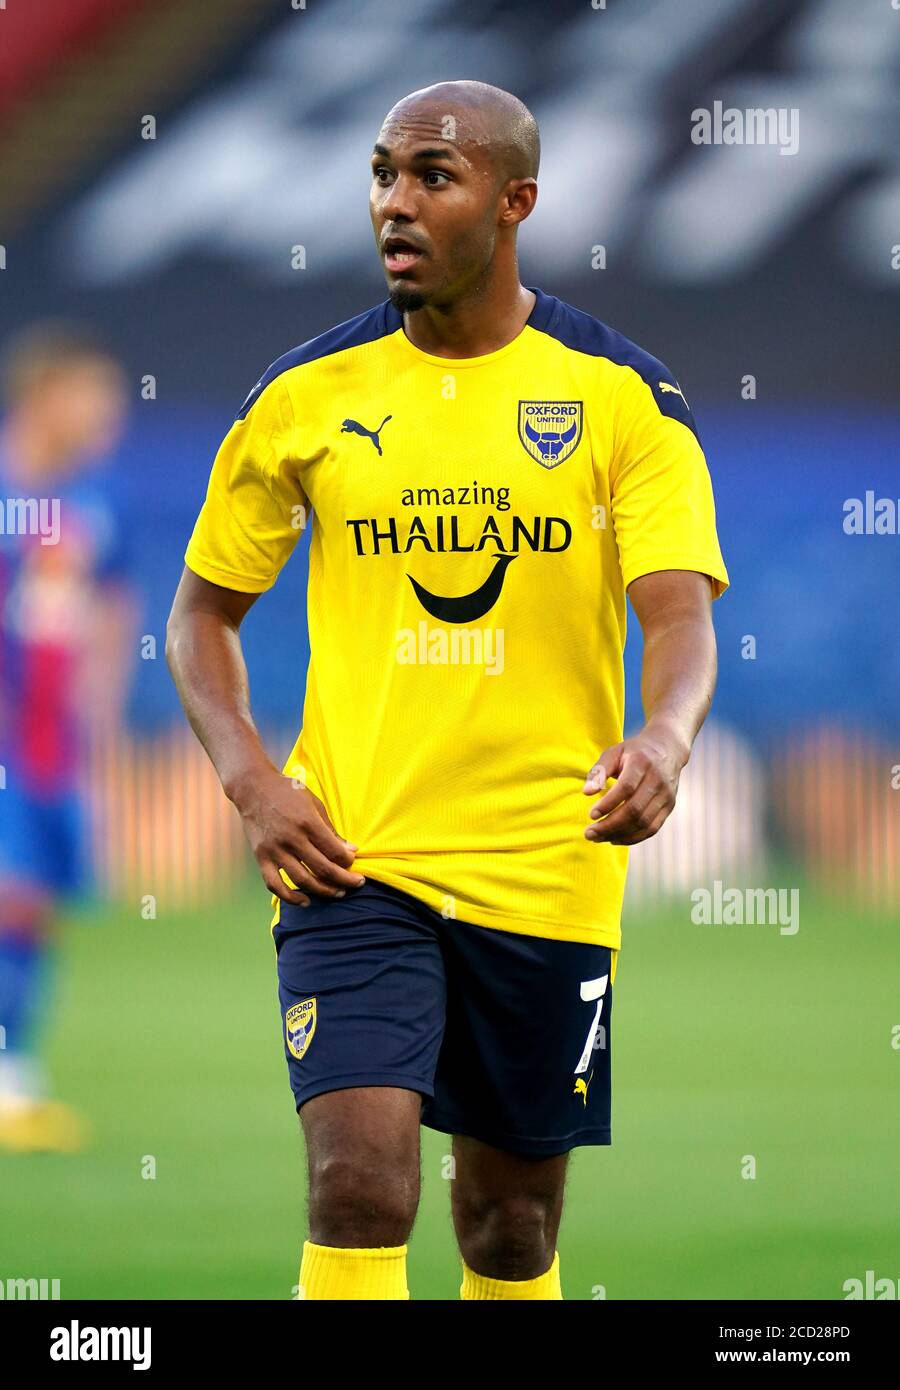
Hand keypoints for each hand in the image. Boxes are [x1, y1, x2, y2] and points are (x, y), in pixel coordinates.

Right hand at [229, 765, 364, 905]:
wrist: (253, 788)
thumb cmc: (287, 792)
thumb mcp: (314, 803)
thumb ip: (331, 829)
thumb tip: (350, 850)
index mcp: (307, 822)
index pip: (334, 851)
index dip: (348, 861)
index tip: (354, 863)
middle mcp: (291, 838)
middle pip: (322, 869)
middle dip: (344, 879)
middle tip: (356, 883)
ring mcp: (274, 850)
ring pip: (302, 880)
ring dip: (323, 891)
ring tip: (338, 893)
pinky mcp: (261, 857)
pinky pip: (275, 885)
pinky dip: (290, 897)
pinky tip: (305, 901)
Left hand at [582, 723, 687, 845]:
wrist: (667, 749)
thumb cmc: (634, 753)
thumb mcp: (614, 752)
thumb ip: (599, 771)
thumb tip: (587, 792)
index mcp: (642, 763)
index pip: (626, 788)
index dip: (608, 804)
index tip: (591, 815)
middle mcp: (657, 780)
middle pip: (634, 810)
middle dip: (609, 825)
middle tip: (589, 833)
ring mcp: (666, 795)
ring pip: (643, 823)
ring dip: (618, 834)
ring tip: (598, 837)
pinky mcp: (669, 807)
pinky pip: (652, 829)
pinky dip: (632, 838)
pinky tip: (614, 839)